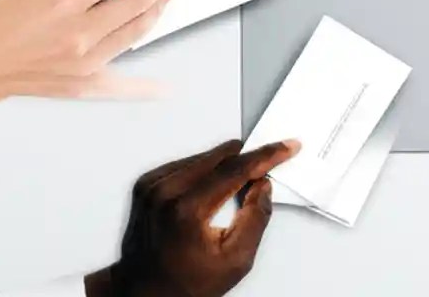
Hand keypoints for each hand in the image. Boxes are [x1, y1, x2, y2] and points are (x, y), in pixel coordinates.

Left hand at [85, 139, 299, 296]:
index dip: (265, 156)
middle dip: (247, 160)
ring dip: (225, 167)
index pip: (235, 170)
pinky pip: (185, 164)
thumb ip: (255, 218)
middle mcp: (164, 191)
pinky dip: (205, 171)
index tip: (286, 147)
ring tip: (234, 192)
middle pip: (220, 156)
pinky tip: (211, 190)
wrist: (141, 292)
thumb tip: (263, 187)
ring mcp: (151, 186)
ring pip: (204, 157)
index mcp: (185, 210)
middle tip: (266, 170)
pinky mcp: (145, 184)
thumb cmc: (183, 284)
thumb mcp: (235, 261)